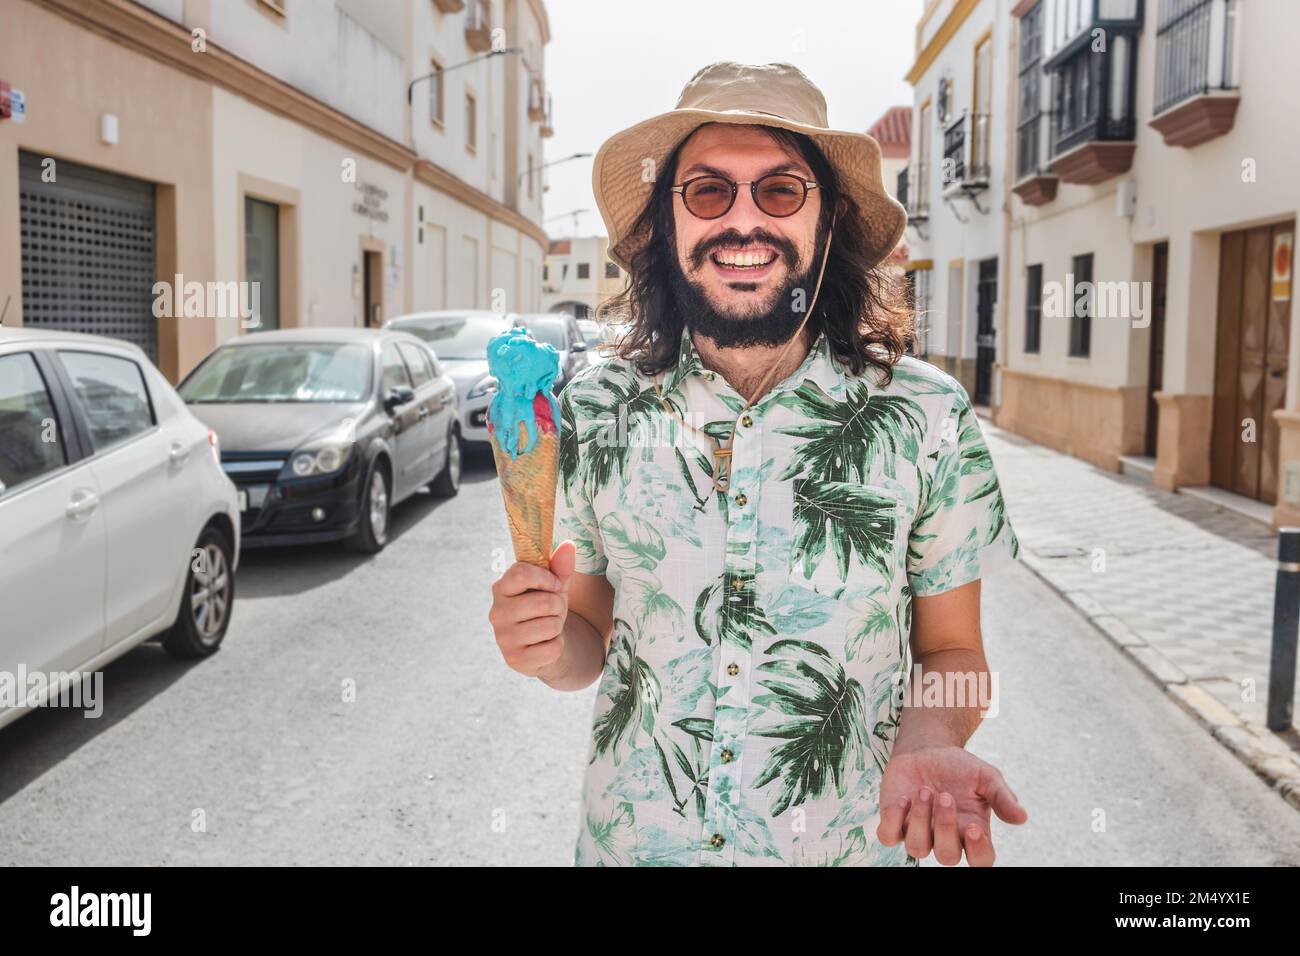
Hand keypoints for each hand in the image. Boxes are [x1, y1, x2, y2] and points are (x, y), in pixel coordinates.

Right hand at [488, 540, 575, 678]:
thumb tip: (568, 546)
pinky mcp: (515, 660)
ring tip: (548, 627)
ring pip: (550, 626)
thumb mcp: (553, 586)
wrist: (542, 644)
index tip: (555, 584)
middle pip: (543, 602)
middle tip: (553, 611)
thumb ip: (559, 567)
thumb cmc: (545, 609)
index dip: (546, 578)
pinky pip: (552, 649)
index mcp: (501, 588)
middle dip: (559, 606)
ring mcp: (503, 638)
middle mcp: (496, 613)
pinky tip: (545, 644)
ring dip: (558, 626)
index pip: (520, 573)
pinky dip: (556, 647)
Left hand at [876, 745, 1027, 865]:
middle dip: (945, 827)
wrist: (928, 749)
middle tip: (946, 796)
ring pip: (917, 848)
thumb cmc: (961, 768)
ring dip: (921, 820)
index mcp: (972, 832)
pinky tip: (903, 799)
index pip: (980, 860)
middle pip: (947, 856)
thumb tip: (1022, 817)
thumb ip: (1003, 797)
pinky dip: (894, 821)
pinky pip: (888, 836)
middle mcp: (946, 838)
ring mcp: (919, 832)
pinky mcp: (895, 821)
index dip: (978, 851)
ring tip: (925, 790)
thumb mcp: (987, 777)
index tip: (973, 827)